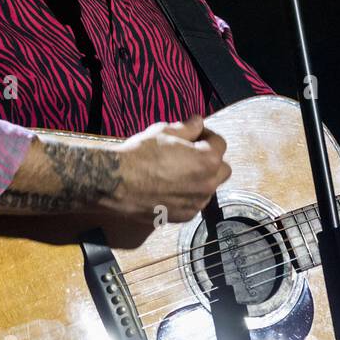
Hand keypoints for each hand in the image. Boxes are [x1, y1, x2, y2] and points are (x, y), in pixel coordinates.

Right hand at [110, 115, 231, 226]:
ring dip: (201, 178)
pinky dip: (188, 194)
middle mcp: (207, 184)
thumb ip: (188, 128)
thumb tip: (197, 122)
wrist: (117, 182)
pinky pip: (195, 203)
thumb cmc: (140, 155)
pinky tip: (170, 186)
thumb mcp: (165, 132)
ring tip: (178, 171)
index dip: (208, 135)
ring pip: (209, 188)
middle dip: (211, 160)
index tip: (196, 134)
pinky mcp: (183, 216)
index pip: (220, 144)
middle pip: (222, 169)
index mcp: (207, 161)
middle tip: (192, 153)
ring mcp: (196, 203)